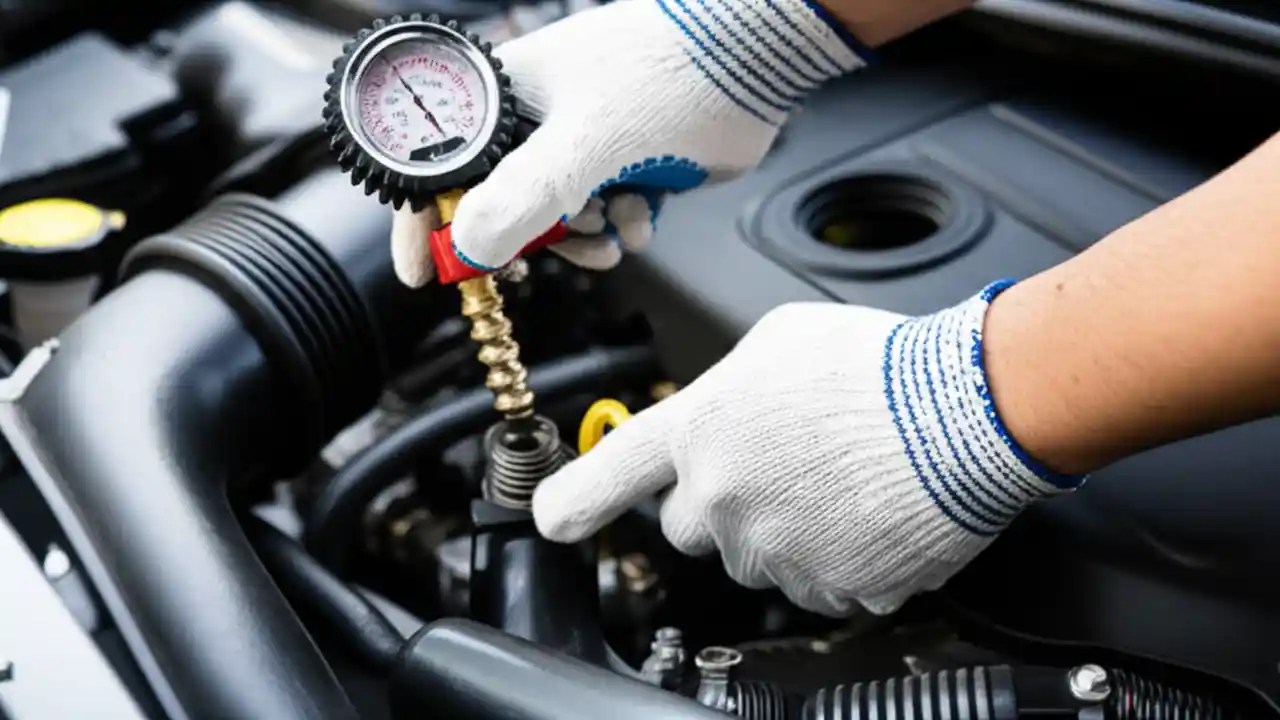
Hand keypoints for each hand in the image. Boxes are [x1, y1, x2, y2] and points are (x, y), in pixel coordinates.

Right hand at [391, 0, 867, 285]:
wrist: (752, 60)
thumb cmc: (665, 73)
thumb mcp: (584, 141)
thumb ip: (523, 197)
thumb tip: (469, 246)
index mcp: (507, 96)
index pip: (442, 161)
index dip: (426, 218)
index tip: (424, 271)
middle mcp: (539, 116)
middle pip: (500, 200)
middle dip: (525, 238)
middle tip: (532, 266)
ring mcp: (585, 140)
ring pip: (557, 216)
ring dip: (582, 238)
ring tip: (608, 235)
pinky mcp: (627, 162)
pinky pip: (603, 213)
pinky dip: (619, 226)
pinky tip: (640, 216)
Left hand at [532, 283, 1084, 615]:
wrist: (962, 410)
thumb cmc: (877, 366)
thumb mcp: (777, 342)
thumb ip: (726, 387)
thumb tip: (720, 412)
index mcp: (700, 429)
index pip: (613, 472)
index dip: (574, 499)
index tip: (553, 518)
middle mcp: (723, 497)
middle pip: (688, 528)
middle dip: (719, 505)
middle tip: (777, 469)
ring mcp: (773, 549)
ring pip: (754, 557)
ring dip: (781, 531)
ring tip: (836, 483)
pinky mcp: (827, 587)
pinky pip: (814, 584)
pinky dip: (833, 560)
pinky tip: (864, 515)